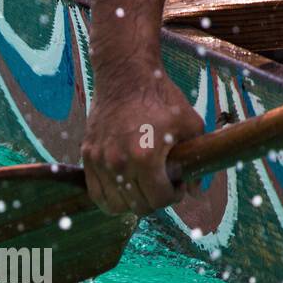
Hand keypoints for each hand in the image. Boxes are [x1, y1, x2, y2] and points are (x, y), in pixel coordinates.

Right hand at [81, 67, 204, 214]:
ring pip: (115, 205)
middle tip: (162, 185)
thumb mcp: (190, 124)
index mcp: (145, 157)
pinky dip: (111, 197)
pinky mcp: (88, 156)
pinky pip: (96, 193)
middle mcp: (119, 163)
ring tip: (142, 186)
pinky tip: (123, 187)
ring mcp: (100, 161)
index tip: (177, 186)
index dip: (174, 197)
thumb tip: (194, 191)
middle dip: (155, 200)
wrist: (125, 76)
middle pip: (138, 206)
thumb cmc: (160, 98)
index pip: (159, 200)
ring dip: (133, 201)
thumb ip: (195, 161)